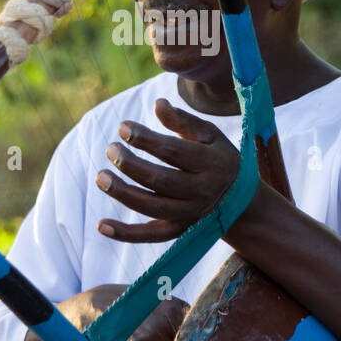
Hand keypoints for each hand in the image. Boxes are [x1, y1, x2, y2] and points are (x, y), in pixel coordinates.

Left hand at [95, 98, 240, 242]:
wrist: (240, 199)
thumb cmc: (217, 157)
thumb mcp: (209, 135)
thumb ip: (183, 120)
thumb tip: (157, 103)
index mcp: (210, 163)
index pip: (173, 152)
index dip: (145, 139)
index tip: (122, 127)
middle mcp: (201, 192)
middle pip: (160, 181)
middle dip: (131, 165)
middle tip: (111, 149)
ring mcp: (189, 214)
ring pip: (153, 208)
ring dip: (123, 194)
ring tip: (101, 177)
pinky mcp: (179, 230)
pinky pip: (151, 236)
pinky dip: (126, 234)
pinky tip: (102, 225)